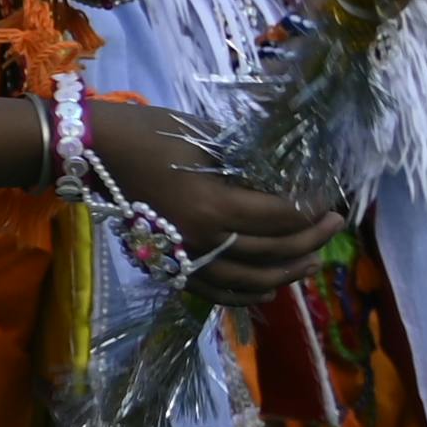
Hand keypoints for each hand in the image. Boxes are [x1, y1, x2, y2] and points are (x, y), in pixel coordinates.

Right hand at [97, 109, 340, 301]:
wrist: (91, 150)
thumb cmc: (148, 132)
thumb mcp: (205, 138)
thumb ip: (246, 162)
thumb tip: (286, 175)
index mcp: (213, 206)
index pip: (281, 217)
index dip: (312, 209)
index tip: (330, 198)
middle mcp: (202, 241)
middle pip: (273, 251)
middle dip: (311, 238)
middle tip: (334, 224)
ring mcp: (183, 258)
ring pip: (250, 280)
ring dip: (287, 272)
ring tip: (312, 261)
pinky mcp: (168, 264)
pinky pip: (214, 291)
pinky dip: (245, 294)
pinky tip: (267, 288)